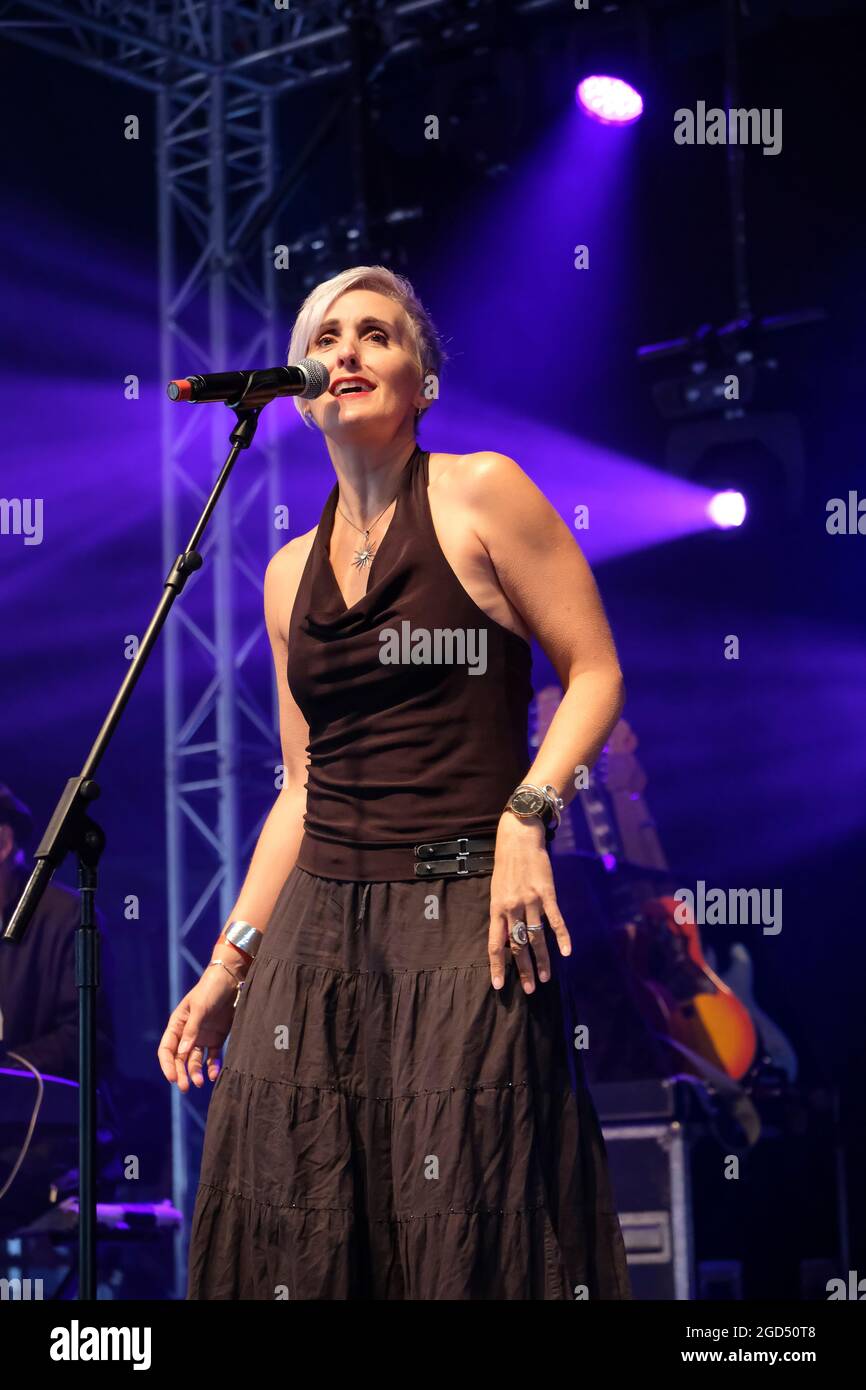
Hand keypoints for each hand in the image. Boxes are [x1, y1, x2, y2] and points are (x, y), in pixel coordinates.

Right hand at [157, 967, 239, 1092]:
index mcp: (177, 1024)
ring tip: (201, 1083)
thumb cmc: (211, 989)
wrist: (232, 979)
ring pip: (194, 1060)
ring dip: (195, 1072)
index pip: (167, 1049)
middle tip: (185, 1088)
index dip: (167, 1065)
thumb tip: (182, 1052)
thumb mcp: (200, 1008)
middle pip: (179, 1058)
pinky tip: (213, 1074)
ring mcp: (202, 1036)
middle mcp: (188, 1033)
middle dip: (180, 1073)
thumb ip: (192, 1030)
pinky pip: (212, 1056)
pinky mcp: (217, 1038)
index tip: (172, 1078)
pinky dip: (212, 1066)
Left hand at [488, 813, 570, 992]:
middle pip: (518, 946)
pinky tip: (567, 952)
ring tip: (546, 978)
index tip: (499, 986)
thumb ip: (502, 914)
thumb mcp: (497, 891)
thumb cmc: (506, 866)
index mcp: (496, 909)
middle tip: (530, 989)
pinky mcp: (547, 894)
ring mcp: (530, 901)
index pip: (495, 944)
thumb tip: (507, 939)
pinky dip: (562, 937)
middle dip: (523, 970)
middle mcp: (512, 907)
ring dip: (542, 960)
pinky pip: (555, 920)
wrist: (518, 840)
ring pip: (537, 937)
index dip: (497, 966)